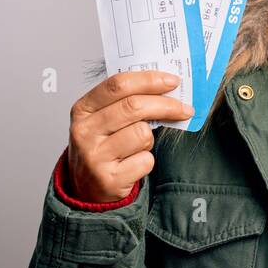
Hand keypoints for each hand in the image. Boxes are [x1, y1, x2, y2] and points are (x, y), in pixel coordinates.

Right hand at [66, 70, 193, 202]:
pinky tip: (132, 164)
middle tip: (185, 109)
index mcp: (83, 109)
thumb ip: (126, 102)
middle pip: (134, 107)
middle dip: (166, 105)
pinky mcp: (109, 178)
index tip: (173, 81)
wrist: (87, 187)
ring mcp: (94, 156)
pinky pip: (145, 160)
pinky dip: (146, 161)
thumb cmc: (102, 147)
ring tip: (138, 147)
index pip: (118, 85)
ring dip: (149, 140)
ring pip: (142, 134)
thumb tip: (167, 88)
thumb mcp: (103, 120)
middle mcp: (84, 131)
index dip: (149, 80)